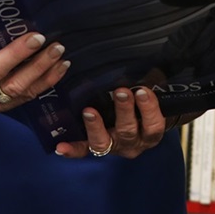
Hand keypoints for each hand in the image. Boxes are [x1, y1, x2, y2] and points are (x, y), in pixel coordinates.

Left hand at [55, 86, 169, 159]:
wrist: (140, 126)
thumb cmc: (146, 106)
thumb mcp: (153, 97)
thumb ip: (153, 83)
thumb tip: (151, 62)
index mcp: (149, 132)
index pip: (153, 125)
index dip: (149, 109)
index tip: (143, 91)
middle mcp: (132, 143)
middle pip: (128, 132)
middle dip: (124, 111)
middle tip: (121, 92)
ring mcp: (113, 148)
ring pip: (104, 143)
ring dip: (95, 127)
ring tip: (89, 111)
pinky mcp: (95, 148)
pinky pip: (83, 151)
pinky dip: (72, 150)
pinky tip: (61, 147)